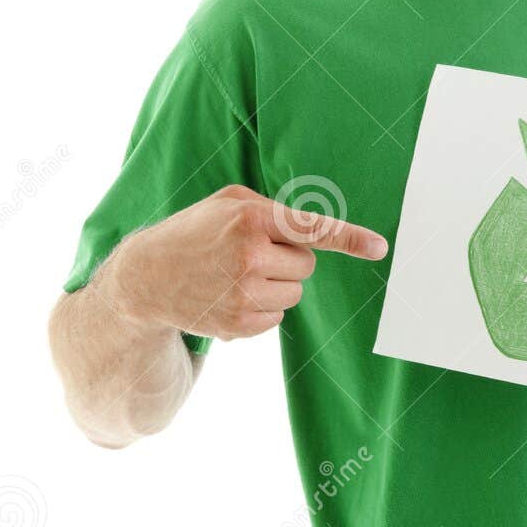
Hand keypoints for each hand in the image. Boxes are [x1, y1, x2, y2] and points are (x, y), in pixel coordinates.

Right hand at [106, 184, 389, 341]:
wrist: (146, 277)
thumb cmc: (196, 231)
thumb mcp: (229, 202)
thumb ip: (274, 209)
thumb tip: (318, 232)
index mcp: (251, 217)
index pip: (311, 227)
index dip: (350, 238)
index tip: (380, 248)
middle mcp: (250, 255)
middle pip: (307, 264)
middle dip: (287, 259)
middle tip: (248, 253)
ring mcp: (243, 293)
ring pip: (295, 294)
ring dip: (276, 286)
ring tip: (236, 275)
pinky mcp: (238, 324)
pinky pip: (277, 319)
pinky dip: (262, 309)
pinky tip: (230, 297)